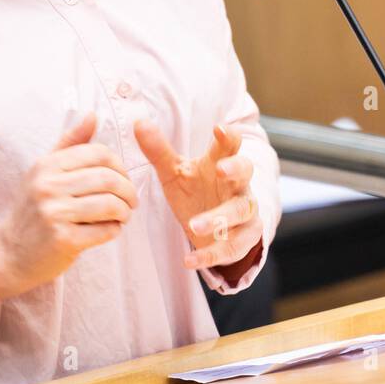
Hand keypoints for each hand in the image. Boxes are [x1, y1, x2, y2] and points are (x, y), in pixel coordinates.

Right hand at [0, 111, 137, 301]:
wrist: (9, 252)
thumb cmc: (34, 208)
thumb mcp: (45, 171)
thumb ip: (71, 143)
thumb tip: (93, 115)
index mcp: (47, 165)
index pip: (99, 154)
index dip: (120, 166)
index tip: (123, 179)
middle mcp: (47, 186)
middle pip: (108, 179)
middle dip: (128, 190)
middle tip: (131, 201)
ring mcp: (54, 214)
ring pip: (110, 204)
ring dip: (124, 211)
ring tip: (123, 215)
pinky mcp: (62, 240)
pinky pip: (104, 230)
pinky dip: (115, 230)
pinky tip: (110, 229)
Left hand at [133, 118, 262, 273]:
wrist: (214, 228)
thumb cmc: (197, 191)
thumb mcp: (175, 173)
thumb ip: (158, 151)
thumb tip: (139, 123)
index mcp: (221, 163)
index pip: (230, 145)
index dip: (228, 137)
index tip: (219, 128)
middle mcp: (237, 185)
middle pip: (245, 171)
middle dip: (236, 168)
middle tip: (223, 168)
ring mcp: (244, 211)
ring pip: (239, 211)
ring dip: (219, 219)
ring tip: (193, 225)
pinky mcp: (244, 238)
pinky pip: (232, 247)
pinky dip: (211, 255)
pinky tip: (190, 260)